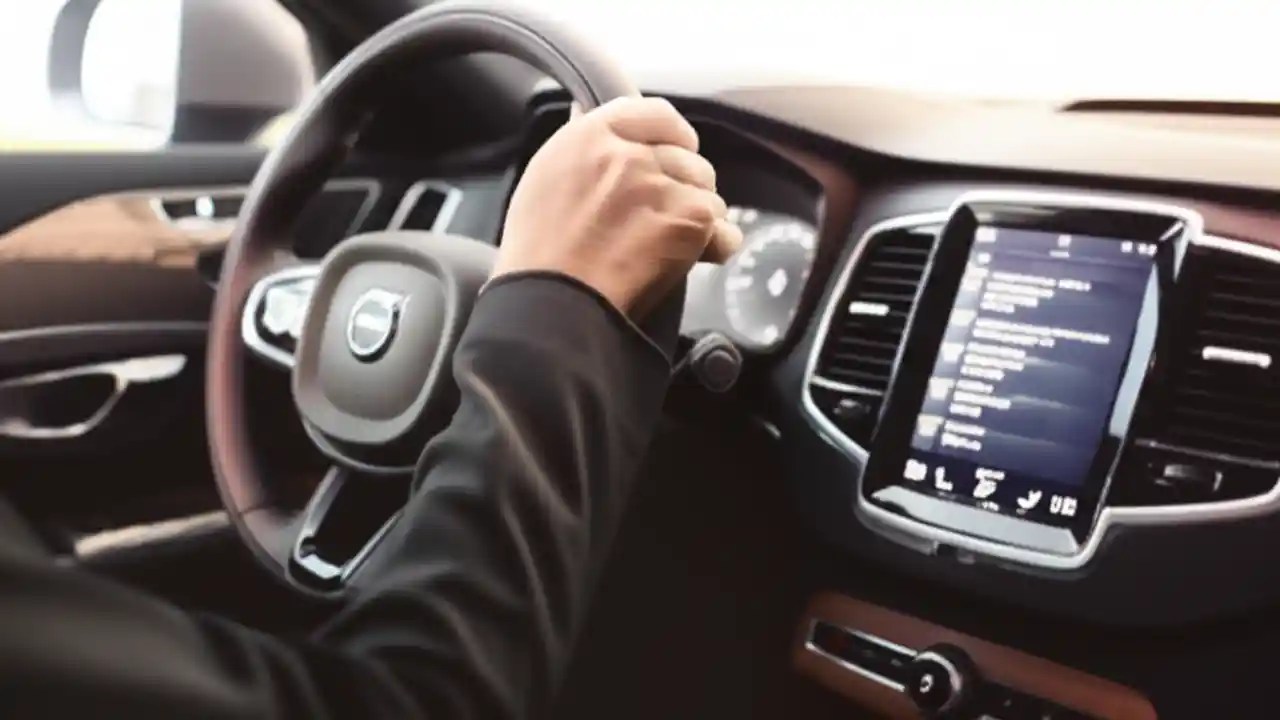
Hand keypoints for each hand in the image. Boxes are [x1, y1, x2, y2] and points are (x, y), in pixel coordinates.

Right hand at [493, 97, 741, 319]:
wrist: (554, 300)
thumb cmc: (540, 254)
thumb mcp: (545, 179)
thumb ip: (578, 146)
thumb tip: (587, 115)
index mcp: (591, 135)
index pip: (655, 114)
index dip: (673, 135)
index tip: (676, 151)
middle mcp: (630, 153)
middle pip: (687, 157)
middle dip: (685, 184)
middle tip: (665, 216)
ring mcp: (662, 185)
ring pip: (706, 193)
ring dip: (697, 217)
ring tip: (670, 244)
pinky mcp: (689, 218)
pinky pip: (722, 228)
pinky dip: (716, 246)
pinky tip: (697, 259)